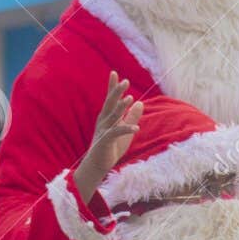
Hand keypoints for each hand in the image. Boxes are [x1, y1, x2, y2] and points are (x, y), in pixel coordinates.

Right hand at [76, 73, 142, 205]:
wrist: (98, 166)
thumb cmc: (111, 148)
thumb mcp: (125, 130)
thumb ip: (132, 116)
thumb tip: (140, 102)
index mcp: (107, 117)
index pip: (110, 99)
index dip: (112, 87)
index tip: (114, 73)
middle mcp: (103, 121)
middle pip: (110, 104)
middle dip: (117, 92)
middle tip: (125, 81)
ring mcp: (103, 131)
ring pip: (113, 117)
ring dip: (121, 108)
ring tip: (130, 98)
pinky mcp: (106, 142)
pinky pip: (116, 134)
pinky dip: (126, 129)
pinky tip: (136, 127)